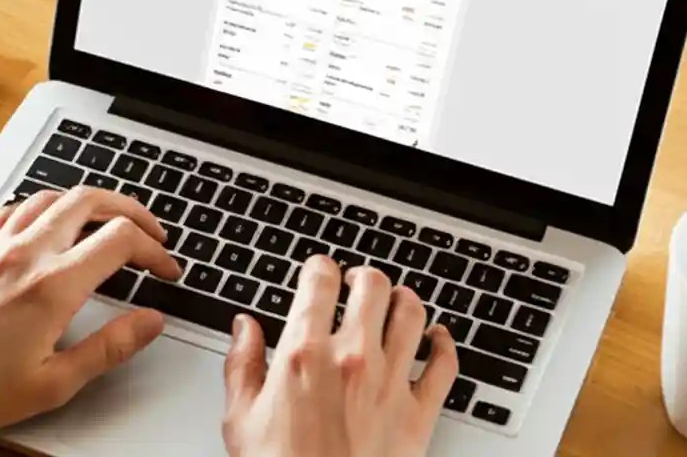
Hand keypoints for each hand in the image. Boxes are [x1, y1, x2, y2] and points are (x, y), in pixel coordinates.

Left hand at [0, 187, 181, 451]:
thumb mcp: (55, 383)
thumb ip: (110, 347)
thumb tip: (149, 322)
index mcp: (52, 287)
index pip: (120, 240)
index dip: (154, 250)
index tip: (164, 268)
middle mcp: (24, 255)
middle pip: (90, 200)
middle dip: (130, 210)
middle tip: (149, 232)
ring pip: (51, 196)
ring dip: (88, 203)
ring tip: (106, 222)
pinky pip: (13, 208)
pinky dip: (43, 208)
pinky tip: (48, 223)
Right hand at [222, 256, 459, 456]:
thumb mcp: (241, 418)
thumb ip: (242, 364)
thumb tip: (244, 328)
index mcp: (303, 355)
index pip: (319, 280)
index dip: (318, 268)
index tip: (318, 272)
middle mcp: (351, 360)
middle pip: (371, 286)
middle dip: (362, 276)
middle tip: (356, 283)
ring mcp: (389, 385)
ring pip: (411, 314)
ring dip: (402, 299)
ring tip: (394, 301)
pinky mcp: (418, 414)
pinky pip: (445, 365)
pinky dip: (444, 343)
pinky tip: (436, 338)